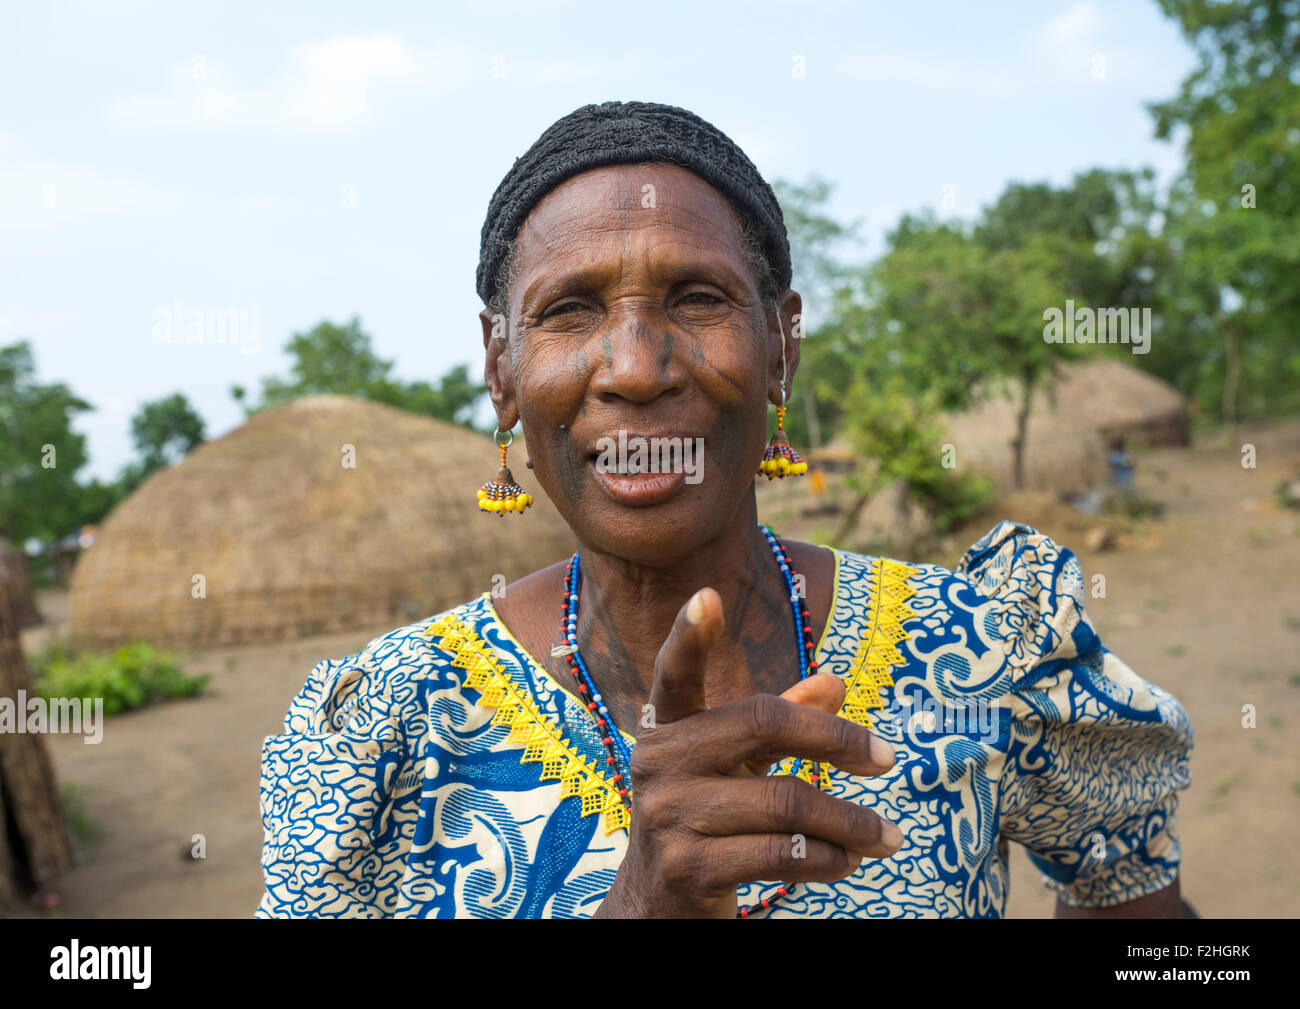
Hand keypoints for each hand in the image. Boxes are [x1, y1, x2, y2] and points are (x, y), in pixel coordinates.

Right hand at [594, 587, 902, 918]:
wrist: (657, 908)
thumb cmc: (709, 820)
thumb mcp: (738, 767)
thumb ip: (781, 722)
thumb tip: (835, 681)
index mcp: (666, 728)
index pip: (674, 675)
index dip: (688, 637)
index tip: (707, 596)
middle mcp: (658, 763)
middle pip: (762, 724)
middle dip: (836, 740)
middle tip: (888, 758)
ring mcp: (667, 816)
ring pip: (785, 802)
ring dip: (850, 822)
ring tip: (887, 835)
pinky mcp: (688, 869)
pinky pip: (780, 855)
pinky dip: (828, 859)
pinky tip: (847, 861)